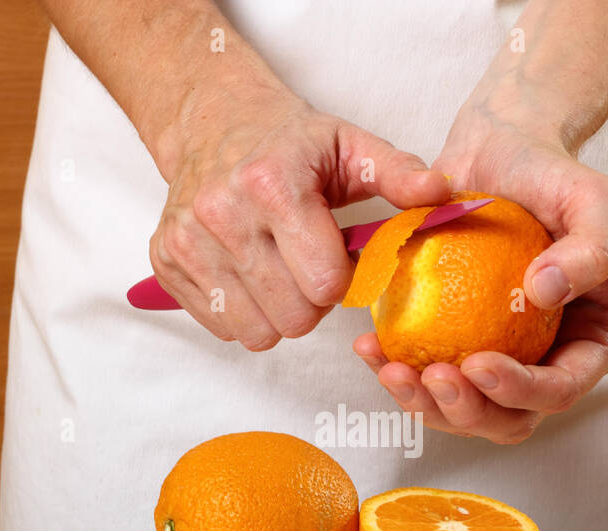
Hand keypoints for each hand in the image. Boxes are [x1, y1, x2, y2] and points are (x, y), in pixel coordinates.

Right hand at [150, 83, 449, 349]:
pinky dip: (242, 312)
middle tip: (308, 267)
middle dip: (311, 302)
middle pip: (291, 317)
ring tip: (279, 272)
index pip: (324, 284)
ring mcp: (187, 241)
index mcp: (273, 186)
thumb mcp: (349, 147)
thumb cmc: (288, 143)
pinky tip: (249, 274)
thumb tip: (442, 194)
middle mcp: (221, 214)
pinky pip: (220, 327)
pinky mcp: (166, 263)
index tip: (336, 255)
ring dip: (277, 313)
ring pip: (255, 332)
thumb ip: (398, 175)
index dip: (341, 280)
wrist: (213, 120)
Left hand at [353, 112, 607, 442]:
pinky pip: (424, 377)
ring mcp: (498, 360)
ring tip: (392, 369)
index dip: (522, 391)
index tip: (478, 363)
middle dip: (468, 412)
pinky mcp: (450, 346)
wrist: (497, 150)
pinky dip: (394, 371)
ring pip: (463, 411)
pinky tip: (369, 347)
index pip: (563, 387)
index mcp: (592, 342)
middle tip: (432, 375)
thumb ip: (590, 248)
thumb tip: (546, 294)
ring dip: (424, 403)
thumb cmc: (551, 174)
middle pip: (510, 419)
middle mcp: (547, 362)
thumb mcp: (593, 198)